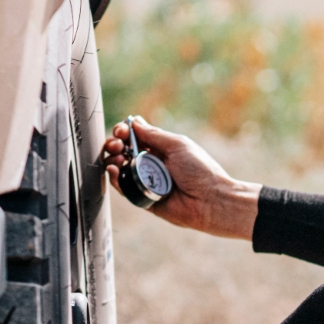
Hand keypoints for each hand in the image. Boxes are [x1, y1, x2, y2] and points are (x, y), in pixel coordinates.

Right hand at [100, 116, 260, 239]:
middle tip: (117, 145)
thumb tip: (134, 123)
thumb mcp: (177, 145)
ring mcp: (146, 181)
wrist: (210, 201)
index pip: (135, 136)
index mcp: (161, 148)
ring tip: (117, 157)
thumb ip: (154, 135)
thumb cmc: (200, 171)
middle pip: (123, 150)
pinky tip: (114, 169)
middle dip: (115, 143)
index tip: (122, 131)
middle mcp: (151, 163)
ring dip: (112, 159)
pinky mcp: (143, 199)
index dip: (125, 131)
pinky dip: (114, 178)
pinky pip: (124, 188)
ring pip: (120, 168)